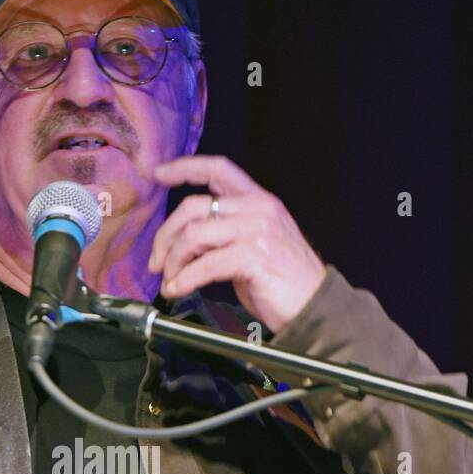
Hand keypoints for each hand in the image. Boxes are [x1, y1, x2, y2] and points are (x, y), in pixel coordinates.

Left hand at [148, 155, 326, 331]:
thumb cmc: (285, 283)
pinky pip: (204, 265)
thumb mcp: (255, 246)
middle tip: (157, 260)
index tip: (159, 173)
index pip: (219, 170)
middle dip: (166, 235)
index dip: (186, 167)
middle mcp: (258, 209)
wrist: (315, 306)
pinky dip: (184, 279)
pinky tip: (178, 289)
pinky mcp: (253, 256)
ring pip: (193, 235)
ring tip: (170, 281)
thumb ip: (226, 234)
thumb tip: (185, 242)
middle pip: (194, 207)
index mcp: (260, 202)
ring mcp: (257, 231)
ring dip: (173, 262)